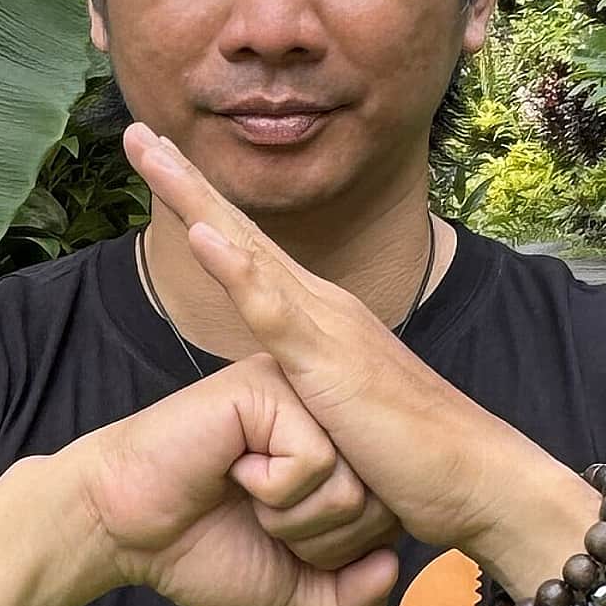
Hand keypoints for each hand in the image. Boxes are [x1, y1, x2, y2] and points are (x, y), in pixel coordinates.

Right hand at [54, 353, 399, 605]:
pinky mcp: (269, 390)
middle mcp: (323, 420)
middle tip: (262, 518)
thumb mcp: (293, 589)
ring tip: (246, 493)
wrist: (123, 530)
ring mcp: (298, 398)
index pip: (389, 514)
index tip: (285, 540)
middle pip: (380, 502)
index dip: (343, 554)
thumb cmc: (200, 548)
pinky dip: (272, 489)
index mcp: (333, 456)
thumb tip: (392, 567)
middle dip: (319, 541)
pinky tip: (235, 470)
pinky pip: (314, 460)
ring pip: (351, 484)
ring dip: (292, 517)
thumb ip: (351, 597)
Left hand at [122, 123, 569, 552]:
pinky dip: (236, 269)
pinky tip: (203, 233)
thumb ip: (309, 382)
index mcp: (317, 314)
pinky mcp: (329, 361)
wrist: (469, 474)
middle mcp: (320, 303)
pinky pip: (273, 310)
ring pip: (247, 250)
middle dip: (184, 180)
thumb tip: (284, 384)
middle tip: (136, 131)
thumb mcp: (341, 405)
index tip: (159, 167)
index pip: (247, 249)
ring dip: (195, 199)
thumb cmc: (405, 449)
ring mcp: (324, 325)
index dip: (201, 208)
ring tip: (151, 152)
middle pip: (238, 230)